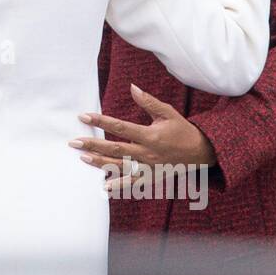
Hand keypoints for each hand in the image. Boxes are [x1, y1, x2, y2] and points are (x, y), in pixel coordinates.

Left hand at [71, 84, 217, 193]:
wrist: (201, 152)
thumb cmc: (182, 130)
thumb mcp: (168, 113)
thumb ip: (148, 102)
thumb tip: (132, 87)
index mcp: (150, 135)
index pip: (120, 127)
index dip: (101, 121)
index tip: (83, 116)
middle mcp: (147, 153)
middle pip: (115, 148)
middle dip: (93, 144)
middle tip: (74, 142)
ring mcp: (149, 167)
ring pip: (120, 166)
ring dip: (99, 162)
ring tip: (82, 157)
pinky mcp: (151, 177)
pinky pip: (133, 183)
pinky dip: (119, 186)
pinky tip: (104, 187)